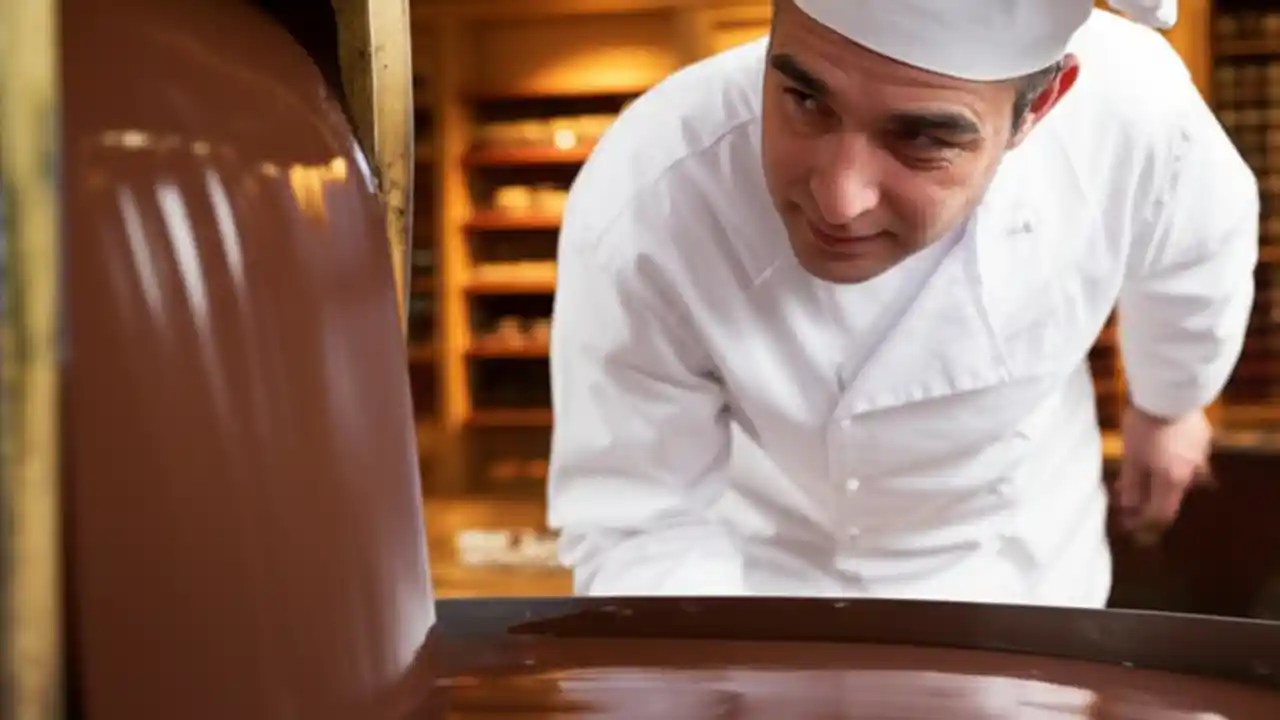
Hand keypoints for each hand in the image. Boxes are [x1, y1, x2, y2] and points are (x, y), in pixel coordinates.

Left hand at [1113, 404, 1213, 545]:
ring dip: (1164, 482)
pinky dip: (1174, 463)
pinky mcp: (1204, 437)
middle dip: (1151, 500)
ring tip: (1146, 477)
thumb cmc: (1144, 426)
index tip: (1130, 524)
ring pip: (1183, 477)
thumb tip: (1129, 507)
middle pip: (1172, 496)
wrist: (1168, 392)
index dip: (1145, 522)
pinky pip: (1190, 459)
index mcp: (1173, 480)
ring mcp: (1202, 454)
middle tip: (1130, 498)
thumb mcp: (1132, 457)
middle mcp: (1193, 472)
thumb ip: (1132, 485)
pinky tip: (1162, 454)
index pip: (1162, 513)